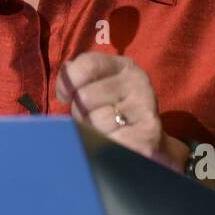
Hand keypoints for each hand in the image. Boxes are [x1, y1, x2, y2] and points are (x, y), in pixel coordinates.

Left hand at [56, 52, 186, 167]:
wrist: (149, 141)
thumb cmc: (115, 112)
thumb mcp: (100, 87)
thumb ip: (79, 77)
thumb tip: (64, 78)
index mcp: (124, 67)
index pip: (87, 65)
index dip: (67, 82)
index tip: (64, 97)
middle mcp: (138, 82)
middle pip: (86, 96)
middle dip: (79, 113)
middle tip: (91, 121)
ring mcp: (145, 108)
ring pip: (95, 121)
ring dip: (91, 133)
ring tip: (104, 133)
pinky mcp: (148, 136)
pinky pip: (108, 142)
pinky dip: (103, 149)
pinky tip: (112, 147)